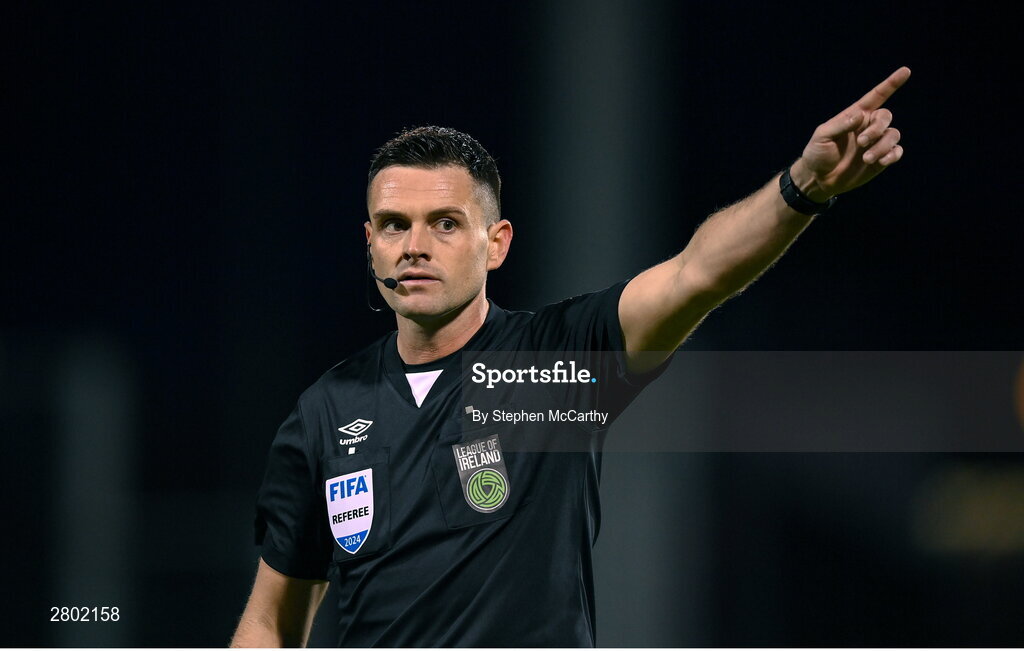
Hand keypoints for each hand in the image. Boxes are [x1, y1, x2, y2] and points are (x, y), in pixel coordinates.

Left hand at [792, 66, 910, 200]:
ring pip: (893, 135)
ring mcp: (875, 143)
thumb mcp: (822, 136)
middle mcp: (868, 127)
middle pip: (886, 116)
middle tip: (862, 142)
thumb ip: (840, 125)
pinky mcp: (881, 159)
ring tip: (866, 159)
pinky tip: (882, 162)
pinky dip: (892, 155)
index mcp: (855, 116)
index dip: (891, 84)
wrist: (818, 179)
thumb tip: (860, 115)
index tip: (905, 71)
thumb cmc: (817, 153)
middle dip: (877, 128)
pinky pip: (896, 152)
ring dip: (882, 146)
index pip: (876, 97)